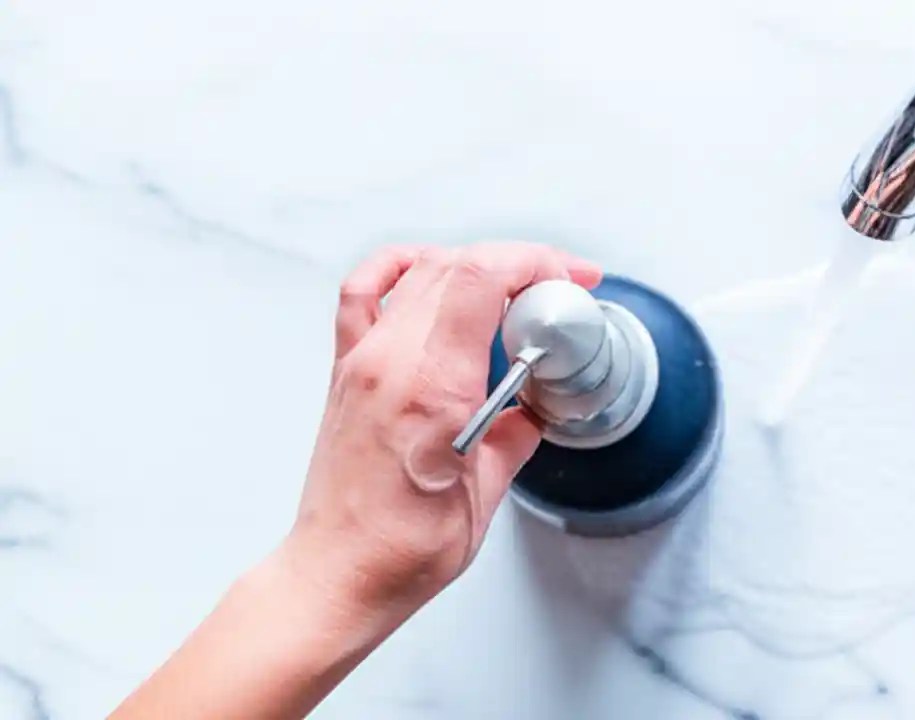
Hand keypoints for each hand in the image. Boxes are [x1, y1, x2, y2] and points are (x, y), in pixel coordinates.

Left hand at [286, 242, 601, 630]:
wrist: (339, 574)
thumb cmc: (402, 548)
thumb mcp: (487, 492)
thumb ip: (517, 436)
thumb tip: (535, 408)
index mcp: (433, 387)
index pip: (483, 277)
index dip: (536, 262)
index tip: (569, 279)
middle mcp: (392, 361)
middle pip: (458, 263)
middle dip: (520, 261)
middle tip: (558, 285)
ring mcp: (363, 360)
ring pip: (420, 269)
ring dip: (474, 263)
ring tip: (509, 284)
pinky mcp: (346, 370)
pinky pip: (364, 291)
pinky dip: (400, 267)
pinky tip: (429, 273)